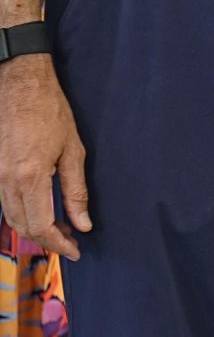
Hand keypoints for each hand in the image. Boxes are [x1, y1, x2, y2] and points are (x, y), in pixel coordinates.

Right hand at [0, 57, 90, 259]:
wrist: (19, 84)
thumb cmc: (50, 112)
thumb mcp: (73, 150)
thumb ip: (76, 191)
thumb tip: (83, 224)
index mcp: (29, 177)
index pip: (41, 226)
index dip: (59, 244)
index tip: (76, 251)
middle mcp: (5, 181)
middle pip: (23, 226)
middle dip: (48, 240)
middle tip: (72, 242)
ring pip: (11, 217)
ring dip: (34, 229)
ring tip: (62, 229)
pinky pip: (5, 202)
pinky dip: (23, 214)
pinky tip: (42, 212)